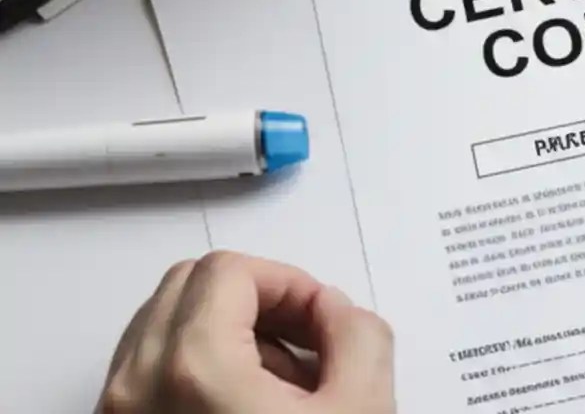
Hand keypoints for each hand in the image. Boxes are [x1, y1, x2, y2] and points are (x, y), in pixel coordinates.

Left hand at [96, 251, 394, 413]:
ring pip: (164, 328)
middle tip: (307, 336)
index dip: (291, 282)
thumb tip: (339, 313)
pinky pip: (147, 376)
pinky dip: (199, 373)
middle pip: (187, 285)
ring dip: (229, 336)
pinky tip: (251, 406)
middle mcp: (136, 389)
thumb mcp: (362, 406)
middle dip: (257, 302)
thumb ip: (359, 333)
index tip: (324, 315)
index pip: (230, 269)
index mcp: (191, 368)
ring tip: (285, 384)